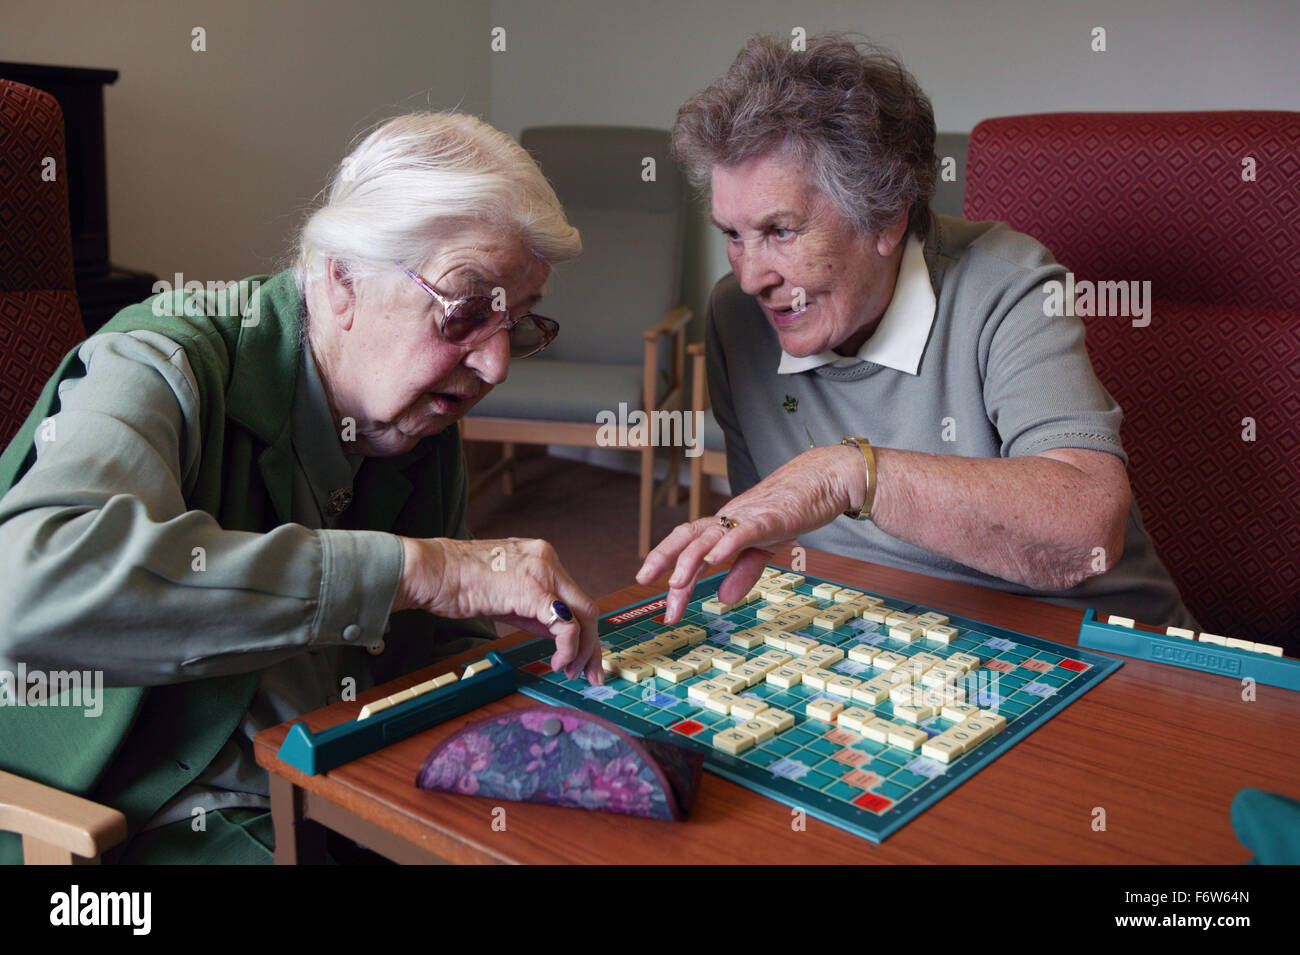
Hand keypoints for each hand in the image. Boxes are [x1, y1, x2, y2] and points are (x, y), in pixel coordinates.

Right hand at [394, 536, 602, 682]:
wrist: (431, 571)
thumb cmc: (457, 582)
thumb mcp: (507, 595)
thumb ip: (535, 610)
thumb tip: (557, 633)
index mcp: (542, 557)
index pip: (575, 598)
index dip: (584, 632)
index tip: (583, 658)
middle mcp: (548, 560)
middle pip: (587, 607)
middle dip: (593, 646)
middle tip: (591, 673)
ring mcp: (544, 573)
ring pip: (584, 615)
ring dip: (583, 650)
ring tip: (569, 671)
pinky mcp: (535, 590)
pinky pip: (566, 625)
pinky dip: (568, 648)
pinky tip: (556, 661)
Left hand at [635, 445, 862, 622]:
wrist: (824, 480)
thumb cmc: (794, 509)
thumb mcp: (764, 549)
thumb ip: (742, 572)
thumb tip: (723, 599)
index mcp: (726, 526)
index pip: (690, 547)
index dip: (669, 567)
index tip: (660, 596)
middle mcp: (729, 519)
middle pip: (687, 536)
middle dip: (662, 558)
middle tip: (643, 581)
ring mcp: (747, 517)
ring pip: (709, 536)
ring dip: (689, 560)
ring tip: (675, 584)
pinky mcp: (770, 518)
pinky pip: (743, 531)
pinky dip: (725, 545)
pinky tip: (712, 560)